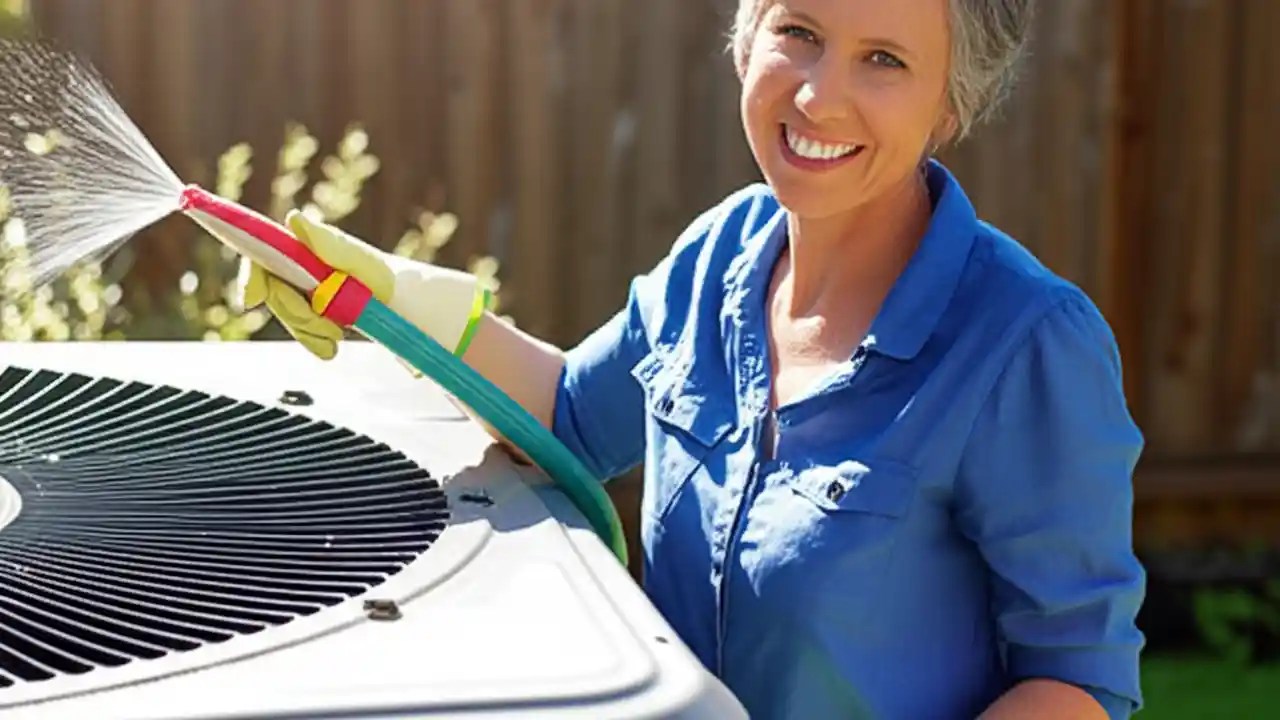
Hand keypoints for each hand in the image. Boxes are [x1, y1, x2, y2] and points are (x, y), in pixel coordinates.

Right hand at [238, 210, 486, 359]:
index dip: (253, 275)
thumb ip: (330, 245)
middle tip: (325, 329)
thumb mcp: (363, 266)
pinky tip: (331, 346)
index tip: (252, 300)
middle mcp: (311, 263)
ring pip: (289, 312)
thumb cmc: (394, 284)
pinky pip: (304, 328)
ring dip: (306, 330)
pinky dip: (314, 341)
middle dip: (294, 314)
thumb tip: (294, 220)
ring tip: (335, 338)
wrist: (417, 313)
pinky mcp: (325, 307)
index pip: (266, 253)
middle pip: (274, 289)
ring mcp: (316, 286)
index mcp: (314, 247)